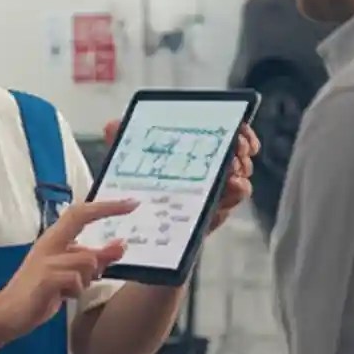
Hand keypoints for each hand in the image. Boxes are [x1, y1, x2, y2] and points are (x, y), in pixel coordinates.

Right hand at [0, 199, 138, 337]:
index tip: (131, 203)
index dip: (106, 205)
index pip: (80, 212)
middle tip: (120, 250)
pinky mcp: (46, 278)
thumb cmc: (40, 291)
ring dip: (86, 278)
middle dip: (102, 241)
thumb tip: (121, 245)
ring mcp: (46, 259)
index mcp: (53, 238)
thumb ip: (96, 259)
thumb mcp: (72, 273)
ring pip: (88, 260)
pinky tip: (61, 297)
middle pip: (81, 222)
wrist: (8, 314)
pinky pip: (77, 281)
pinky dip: (75, 291)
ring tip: (69, 290)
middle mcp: (49, 242)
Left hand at [102, 119, 259, 233]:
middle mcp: (209, 176)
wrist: (130, 228)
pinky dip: (229, 199)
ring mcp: (211, 198)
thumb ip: (122, 140)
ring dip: (240, 175)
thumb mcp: (128, 160)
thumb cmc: (135, 186)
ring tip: (231, 171)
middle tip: (236, 149)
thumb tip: (111, 125)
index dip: (241, 133)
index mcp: (196, 156)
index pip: (228, 138)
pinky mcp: (206, 220)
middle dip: (242, 150)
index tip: (241, 130)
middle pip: (240, 159)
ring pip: (239, 184)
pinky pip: (225, 209)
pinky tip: (226, 191)